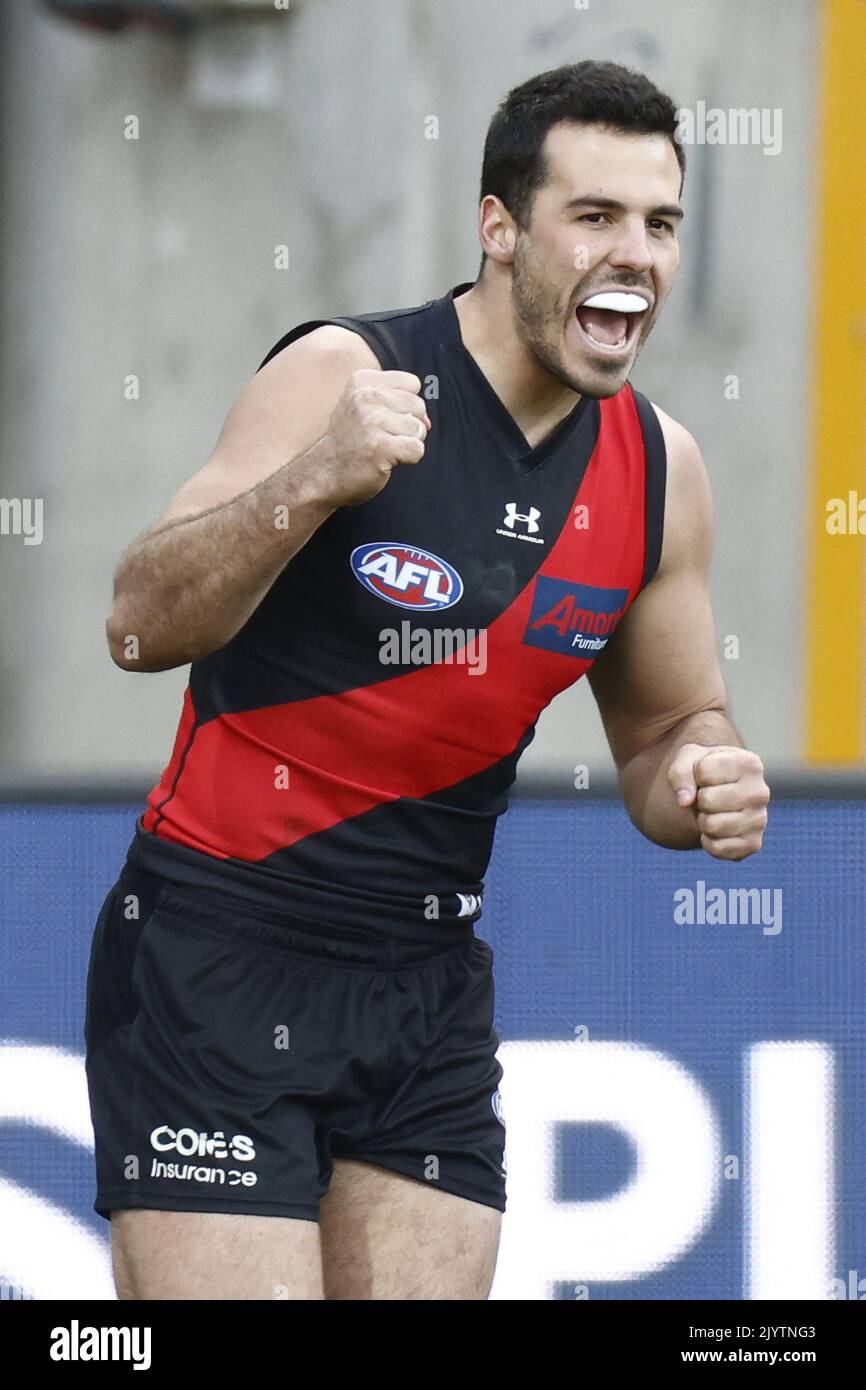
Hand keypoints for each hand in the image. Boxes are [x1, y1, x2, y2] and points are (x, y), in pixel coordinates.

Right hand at [322, 369, 430, 505]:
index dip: (406, 406)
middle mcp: (366, 396)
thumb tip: (428, 422)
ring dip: (406, 444)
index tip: (385, 420)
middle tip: (382, 438)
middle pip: (419, 406)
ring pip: (419, 429)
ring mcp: (372, 421)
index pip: (412, 384)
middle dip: (408, 426)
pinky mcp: (380, 447)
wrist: (321, 475)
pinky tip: (385, 461)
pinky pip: (417, 450)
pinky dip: (407, 459)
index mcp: (362, 381)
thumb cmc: (349, 444)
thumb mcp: (362, 408)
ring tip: (381, 449)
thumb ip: (395, 403)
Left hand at [667, 743, 769, 860]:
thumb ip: (681, 772)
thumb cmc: (706, 772)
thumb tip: (684, 802)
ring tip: (714, 812)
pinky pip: (716, 848)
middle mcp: (760, 792)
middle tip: (709, 797)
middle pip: (707, 800)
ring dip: (703, 820)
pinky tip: (717, 830)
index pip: (704, 770)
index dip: (695, 774)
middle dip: (699, 799)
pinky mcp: (753, 844)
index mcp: (749, 764)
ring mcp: (760, 820)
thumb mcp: (689, 760)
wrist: (720, 794)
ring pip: (711, 826)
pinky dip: (707, 840)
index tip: (707, 775)